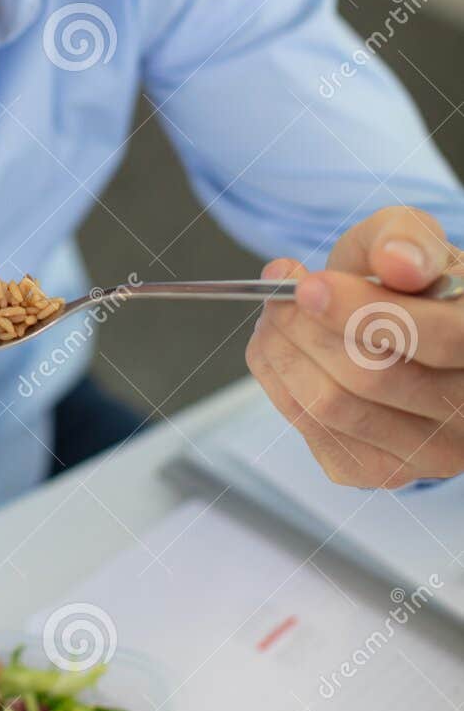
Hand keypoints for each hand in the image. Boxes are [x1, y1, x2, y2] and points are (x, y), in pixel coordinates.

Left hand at [245, 207, 463, 488]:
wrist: (404, 329)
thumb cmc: (409, 282)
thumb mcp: (411, 240)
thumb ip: (405, 238)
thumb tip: (398, 260)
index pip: (438, 338)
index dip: (364, 312)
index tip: (307, 285)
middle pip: (372, 376)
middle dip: (305, 328)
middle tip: (277, 293)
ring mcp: (431, 452)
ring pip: (334, 407)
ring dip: (283, 355)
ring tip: (272, 317)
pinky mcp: (384, 472)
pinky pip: (314, 432)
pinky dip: (280, 384)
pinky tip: (280, 352)